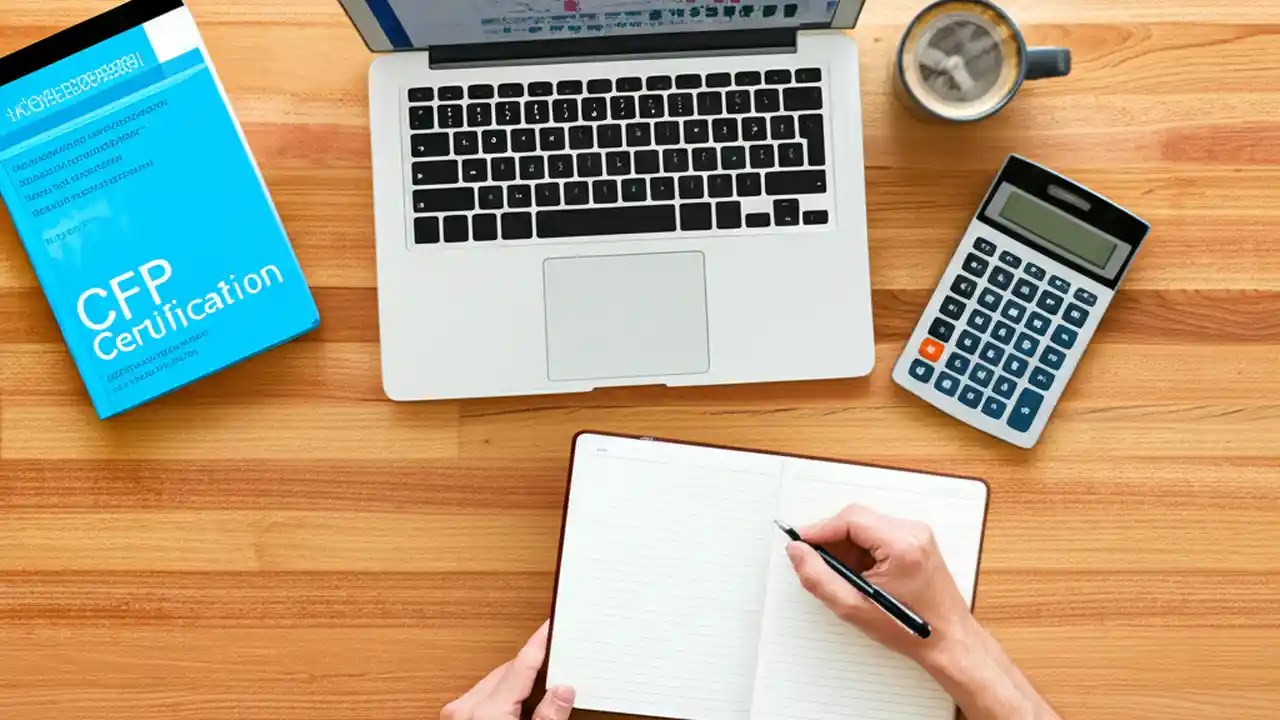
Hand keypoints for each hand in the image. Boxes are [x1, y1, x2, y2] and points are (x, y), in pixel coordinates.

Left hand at [441, 622, 575, 719]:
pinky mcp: (453, 716)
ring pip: (494, 680)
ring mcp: (456, 712)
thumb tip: (564, 690)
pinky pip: (482, 692)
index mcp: (488, 712)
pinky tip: (515, 699)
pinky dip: (500, 691)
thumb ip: (548, 717)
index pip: (521, 665)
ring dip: (516, 680)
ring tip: (539, 684)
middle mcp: (467, 708)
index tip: (551, 624)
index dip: (539, 641)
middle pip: (507, 671)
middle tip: (557, 658)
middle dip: (532, 665)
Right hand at [786, 504, 1060, 719]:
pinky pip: (877, 533)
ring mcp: (917, 534)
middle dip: (831, 538)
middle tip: (815, 561)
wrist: (949, 640)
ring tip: (844, 576)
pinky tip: (860, 574)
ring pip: (865, 525)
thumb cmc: (912, 630)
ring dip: (846, 545)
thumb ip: (818, 577)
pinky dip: (861, 549)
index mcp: (902, 545)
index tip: (799, 542)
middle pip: (857, 518)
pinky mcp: (916, 541)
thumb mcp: (854, 608)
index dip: (819, 529)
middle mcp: (913, 532)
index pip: (850, 519)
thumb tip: (798, 551)